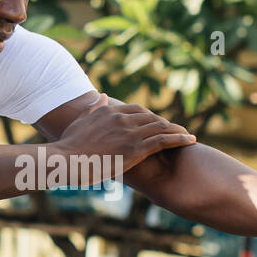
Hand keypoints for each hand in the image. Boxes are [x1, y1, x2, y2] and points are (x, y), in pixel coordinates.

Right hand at [53, 94, 195, 180]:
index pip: (137, 110)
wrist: (66, 160)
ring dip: (178, 131)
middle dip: (166, 124)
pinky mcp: (136, 148)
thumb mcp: (81, 121)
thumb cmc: (69, 146)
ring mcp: (129, 133)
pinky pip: (164, 140)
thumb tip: (104, 96)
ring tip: (189, 137)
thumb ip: (94, 108)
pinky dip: (179, 139)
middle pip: (152, 117)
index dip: (150, 117)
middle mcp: (122, 118)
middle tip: (177, 132)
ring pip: (161, 127)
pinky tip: (190, 141)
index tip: (158, 124)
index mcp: (110, 112)